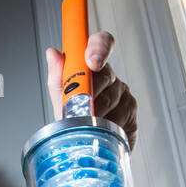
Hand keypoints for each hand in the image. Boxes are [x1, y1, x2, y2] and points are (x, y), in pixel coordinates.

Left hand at [45, 31, 138, 149]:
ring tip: (85, 125)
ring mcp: (123, 94)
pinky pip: (122, 118)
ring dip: (95, 114)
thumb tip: (53, 54)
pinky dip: (108, 127)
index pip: (102, 43)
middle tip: (78, 107)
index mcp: (92, 66)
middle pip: (105, 76)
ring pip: (112, 100)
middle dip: (89, 93)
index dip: (99, 48)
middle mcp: (110, 77)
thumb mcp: (60, 97)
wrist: (86, 143)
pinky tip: (101, 131)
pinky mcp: (132, 113)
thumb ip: (57, 77)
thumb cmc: (74, 117)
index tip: (91, 61)